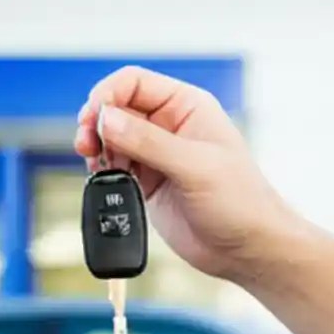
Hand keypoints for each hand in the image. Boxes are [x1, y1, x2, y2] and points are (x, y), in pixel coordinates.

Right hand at [75, 66, 303, 284]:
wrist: (247, 250)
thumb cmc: (241, 202)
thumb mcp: (194, 167)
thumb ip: (147, 142)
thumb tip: (106, 119)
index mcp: (187, 107)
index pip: (135, 83)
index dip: (108, 95)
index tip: (94, 119)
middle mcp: (168, 126)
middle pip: (116, 108)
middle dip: (96, 123)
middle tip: (86, 144)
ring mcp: (155, 155)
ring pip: (110, 138)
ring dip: (95, 148)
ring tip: (96, 165)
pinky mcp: (145, 182)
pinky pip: (112, 167)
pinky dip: (101, 172)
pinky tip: (105, 181)